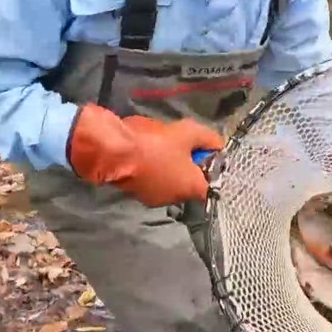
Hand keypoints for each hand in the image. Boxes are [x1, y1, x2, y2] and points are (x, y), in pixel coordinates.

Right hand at [68, 104, 224, 206]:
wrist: (112, 151)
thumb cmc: (155, 144)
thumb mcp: (187, 132)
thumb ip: (207, 138)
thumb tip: (219, 144)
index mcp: (192, 189)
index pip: (212, 184)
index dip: (210, 168)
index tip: (204, 152)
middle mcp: (176, 199)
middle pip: (189, 183)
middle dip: (187, 165)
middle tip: (180, 144)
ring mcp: (154, 198)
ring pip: (169, 181)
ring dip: (168, 167)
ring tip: (160, 147)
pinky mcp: (136, 194)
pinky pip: (152, 180)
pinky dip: (152, 169)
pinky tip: (145, 153)